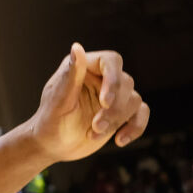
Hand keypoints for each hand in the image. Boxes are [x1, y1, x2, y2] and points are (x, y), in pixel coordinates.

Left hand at [29, 43, 148, 160]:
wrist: (54, 145)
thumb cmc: (50, 120)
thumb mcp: (58, 99)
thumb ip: (71, 75)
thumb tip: (77, 47)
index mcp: (83, 67)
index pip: (111, 60)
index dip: (114, 79)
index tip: (105, 103)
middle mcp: (101, 78)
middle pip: (125, 82)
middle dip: (114, 108)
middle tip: (96, 125)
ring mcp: (113, 96)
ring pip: (134, 99)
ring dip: (118, 120)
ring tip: (95, 133)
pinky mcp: (122, 113)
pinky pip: (142, 113)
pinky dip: (136, 127)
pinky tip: (119, 140)